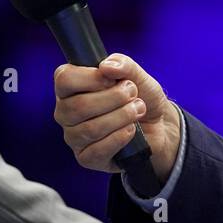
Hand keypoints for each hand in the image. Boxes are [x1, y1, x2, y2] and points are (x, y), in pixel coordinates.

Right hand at [53, 53, 180, 180]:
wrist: (158, 125)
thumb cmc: (140, 97)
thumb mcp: (137, 75)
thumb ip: (123, 64)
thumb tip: (106, 66)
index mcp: (71, 87)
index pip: (64, 79)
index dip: (90, 78)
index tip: (112, 79)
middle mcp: (66, 112)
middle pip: (78, 106)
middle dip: (113, 98)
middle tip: (133, 93)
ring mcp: (74, 137)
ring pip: (90, 129)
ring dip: (121, 117)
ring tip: (138, 109)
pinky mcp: (86, 158)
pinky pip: (97, 150)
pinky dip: (119, 138)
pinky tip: (131, 130)